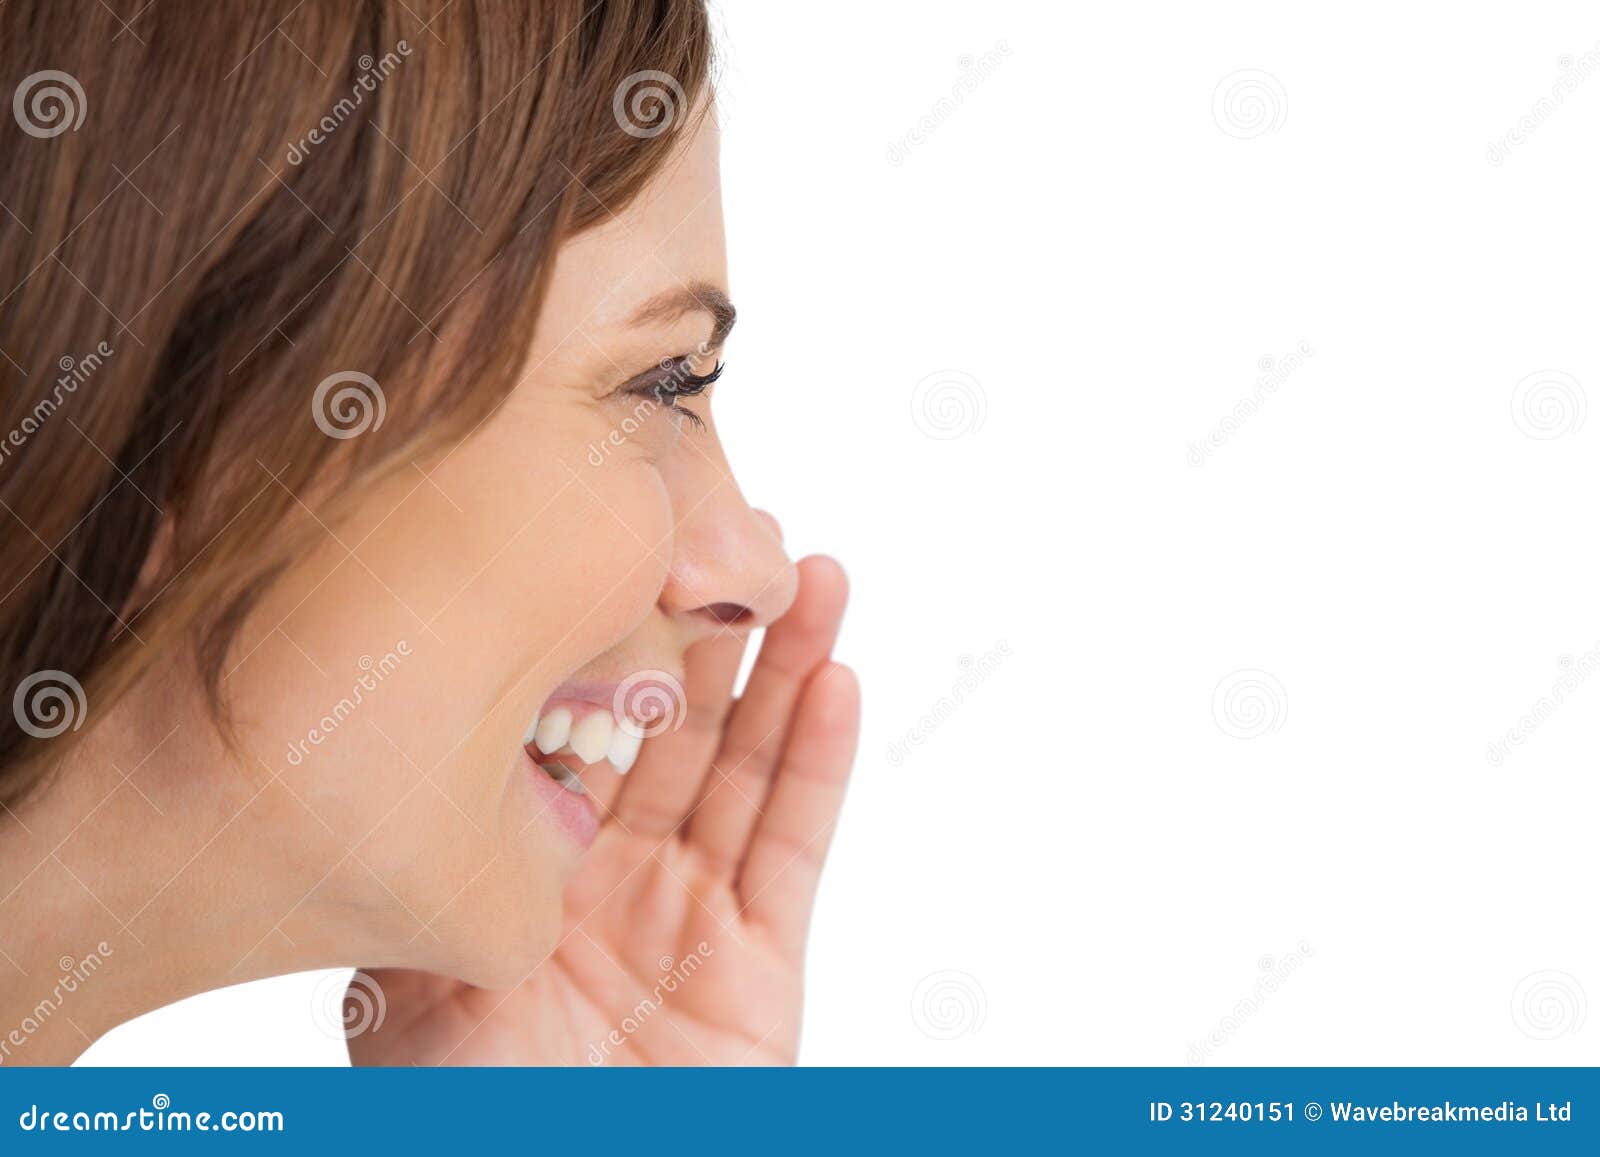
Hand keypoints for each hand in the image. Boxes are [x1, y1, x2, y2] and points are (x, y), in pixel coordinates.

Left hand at [348, 555, 858, 1064]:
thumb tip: (416, 739)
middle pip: (681, 726)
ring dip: (789, 668)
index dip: (612, 640)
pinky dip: (821, 762)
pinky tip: (839, 681)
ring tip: (818, 577)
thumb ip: (434, 869)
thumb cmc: (468, 1111)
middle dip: (716, 630)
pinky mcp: (764, 958)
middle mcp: (619, 871)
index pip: (583, 727)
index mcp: (536, 866)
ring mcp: (696, 908)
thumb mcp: (409, 981)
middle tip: (745, 531)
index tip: (630, 551)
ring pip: (750, 764)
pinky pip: (795, 844)